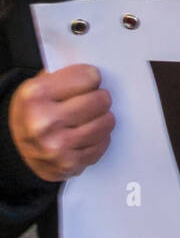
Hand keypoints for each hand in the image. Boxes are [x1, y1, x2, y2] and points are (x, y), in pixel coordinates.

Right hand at [8, 65, 114, 182]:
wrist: (15, 147)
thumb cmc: (34, 110)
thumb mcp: (39, 84)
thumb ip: (67, 74)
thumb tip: (98, 73)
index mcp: (36, 95)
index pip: (89, 77)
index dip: (91, 78)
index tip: (88, 81)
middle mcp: (44, 123)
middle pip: (100, 100)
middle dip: (100, 98)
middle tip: (93, 99)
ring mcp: (56, 147)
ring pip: (105, 123)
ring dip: (103, 118)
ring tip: (91, 116)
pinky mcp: (68, 164)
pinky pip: (102, 145)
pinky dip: (99, 139)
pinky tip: (87, 134)